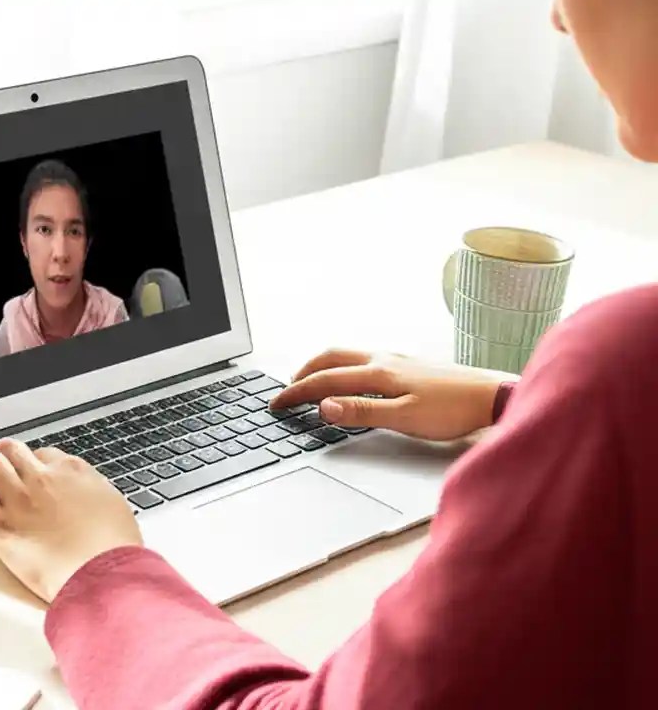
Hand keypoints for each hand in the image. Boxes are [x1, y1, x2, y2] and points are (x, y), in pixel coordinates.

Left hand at [0, 439, 142, 602]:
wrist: (100, 574)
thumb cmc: (113, 548)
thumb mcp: (113, 507)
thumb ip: (91, 494)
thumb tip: (85, 496)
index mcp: (72, 472)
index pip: (45, 454)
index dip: (37, 462)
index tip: (35, 470)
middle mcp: (42, 479)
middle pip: (15, 452)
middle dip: (8, 455)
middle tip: (4, 461)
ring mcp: (18, 499)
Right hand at [269, 349, 512, 440]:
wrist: (495, 396)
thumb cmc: (454, 410)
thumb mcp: (405, 418)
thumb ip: (362, 411)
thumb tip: (324, 406)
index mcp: (378, 372)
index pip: (325, 380)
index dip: (296, 392)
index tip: (277, 404)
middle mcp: (384, 359)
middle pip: (331, 357)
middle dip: (304, 371)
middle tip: (288, 389)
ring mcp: (397, 359)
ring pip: (347, 355)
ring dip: (323, 366)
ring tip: (311, 382)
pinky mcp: (409, 364)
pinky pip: (363, 358)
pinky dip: (343, 366)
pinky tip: (351, 378)